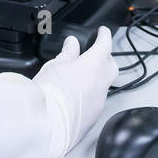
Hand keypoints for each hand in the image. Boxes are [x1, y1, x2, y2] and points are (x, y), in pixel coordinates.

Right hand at [32, 27, 117, 157]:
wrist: (45, 125)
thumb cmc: (48, 93)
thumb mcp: (54, 66)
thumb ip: (67, 54)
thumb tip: (72, 44)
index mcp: (93, 66)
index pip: (105, 45)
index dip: (104, 35)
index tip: (103, 32)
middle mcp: (101, 83)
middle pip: (112, 65)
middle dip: (105, 58)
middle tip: (94, 54)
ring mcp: (99, 102)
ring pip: (104, 85)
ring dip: (96, 79)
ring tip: (80, 77)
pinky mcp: (94, 117)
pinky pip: (97, 101)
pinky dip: (90, 95)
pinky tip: (77, 96)